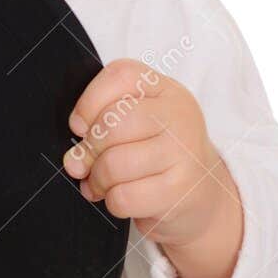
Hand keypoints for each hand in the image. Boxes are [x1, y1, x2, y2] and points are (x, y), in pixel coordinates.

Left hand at [62, 57, 243, 277]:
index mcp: (165, 89)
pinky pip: (124, 197)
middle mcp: (179, 115)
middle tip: (83, 164)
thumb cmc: (158, 152)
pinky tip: (121, 198)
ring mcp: (184, 152)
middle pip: (113, 124)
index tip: (80, 126)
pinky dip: (113, 202)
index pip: (121, 75)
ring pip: (114, 165)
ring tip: (101, 184)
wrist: (202, 193)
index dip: (89, 101)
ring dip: (98, 180)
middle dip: (88, 150)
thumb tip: (75, 159)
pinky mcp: (181, 190)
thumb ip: (103, 125)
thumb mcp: (138, 123)